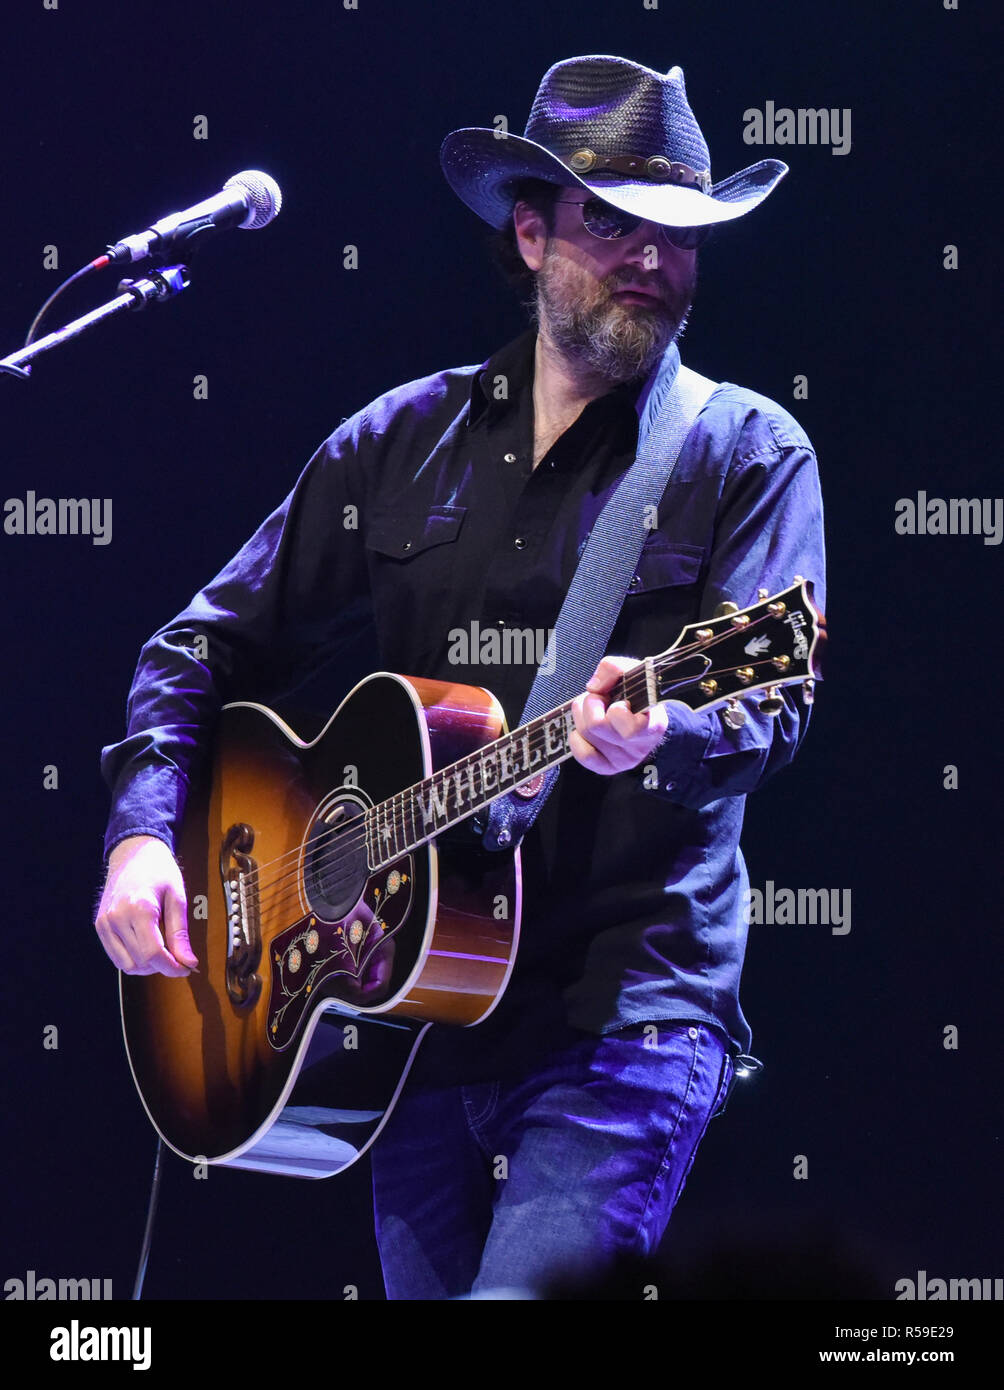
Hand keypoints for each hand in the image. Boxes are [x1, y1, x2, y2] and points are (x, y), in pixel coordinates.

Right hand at [95, 835, 198, 975]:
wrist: (133, 853)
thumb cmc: (159, 871)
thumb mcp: (178, 898)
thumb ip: (180, 933)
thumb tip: (189, 963)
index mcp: (138, 908)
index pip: (153, 953)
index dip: (172, 967)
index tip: (187, 968)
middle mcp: (116, 918)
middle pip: (141, 961)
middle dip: (163, 966)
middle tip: (180, 958)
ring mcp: (105, 923)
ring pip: (127, 965)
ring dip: (148, 966)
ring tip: (163, 951)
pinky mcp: (100, 926)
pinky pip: (116, 957)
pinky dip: (134, 959)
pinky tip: (147, 947)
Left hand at [569, 656, 668, 774]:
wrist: (647, 718)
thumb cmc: (640, 696)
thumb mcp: (632, 673)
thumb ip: (613, 669)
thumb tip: (593, 687)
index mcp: (652, 727)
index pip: (630, 728)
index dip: (616, 709)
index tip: (619, 700)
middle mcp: (638, 747)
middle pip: (597, 726)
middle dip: (591, 703)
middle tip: (599, 697)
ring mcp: (623, 760)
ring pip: (586, 735)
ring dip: (582, 715)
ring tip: (593, 708)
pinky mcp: (608, 768)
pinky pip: (583, 755)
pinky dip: (577, 737)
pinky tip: (584, 728)